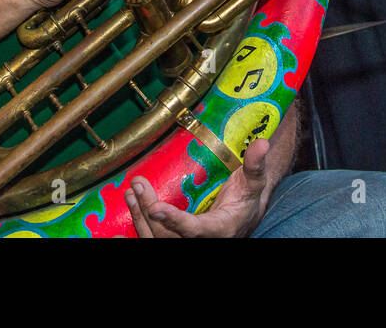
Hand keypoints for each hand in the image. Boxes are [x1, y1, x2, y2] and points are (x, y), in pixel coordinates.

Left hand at [126, 138, 272, 237]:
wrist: (246, 213)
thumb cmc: (249, 196)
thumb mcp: (254, 180)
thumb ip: (255, 164)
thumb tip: (262, 143)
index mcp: (221, 229)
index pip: (195, 230)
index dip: (174, 221)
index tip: (154, 207)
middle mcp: (203, 241)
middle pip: (169, 235)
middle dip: (148, 212)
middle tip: (137, 186)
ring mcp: (188, 241)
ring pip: (158, 239)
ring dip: (139, 218)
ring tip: (131, 193)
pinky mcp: (178, 238)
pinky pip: (155, 239)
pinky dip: (140, 228)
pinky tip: (124, 221)